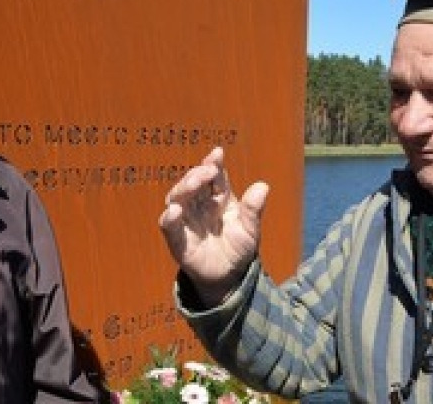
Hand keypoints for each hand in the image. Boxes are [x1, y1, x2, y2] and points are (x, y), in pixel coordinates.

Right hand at [159, 147, 268, 305]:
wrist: (230, 277)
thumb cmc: (239, 249)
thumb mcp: (251, 229)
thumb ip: (253, 210)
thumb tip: (263, 186)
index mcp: (218, 198)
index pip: (213, 176)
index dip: (213, 164)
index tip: (217, 154)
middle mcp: (199, 205)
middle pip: (192, 183)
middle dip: (198, 174)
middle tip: (207, 171)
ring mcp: (187, 221)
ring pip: (178, 198)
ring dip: (183, 188)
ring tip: (193, 184)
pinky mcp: (178, 241)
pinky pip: (169, 227)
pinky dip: (170, 218)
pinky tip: (175, 211)